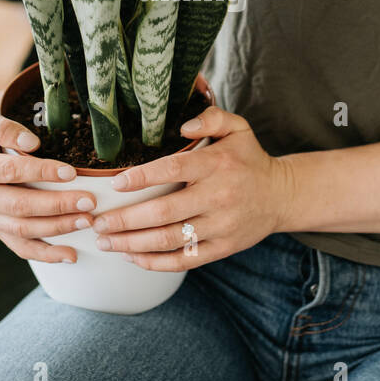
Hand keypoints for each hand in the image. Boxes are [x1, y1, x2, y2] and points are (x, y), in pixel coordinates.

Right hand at [0, 91, 96, 263]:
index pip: (8, 172)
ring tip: (87, 221)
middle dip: (57, 205)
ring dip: (57, 228)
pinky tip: (71, 255)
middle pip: (18, 206)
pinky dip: (45, 254)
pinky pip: (18, 246)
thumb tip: (32, 144)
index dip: (41, 173)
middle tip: (90, 201)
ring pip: (21, 230)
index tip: (71, 172)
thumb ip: (1, 126)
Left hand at [89, 105, 292, 271]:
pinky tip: (132, 256)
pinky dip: (155, 262)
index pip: (174, 170)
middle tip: (97, 221)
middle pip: (164, 212)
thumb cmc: (249, 159)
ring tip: (105, 241)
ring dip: (131, 244)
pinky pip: (184, 260)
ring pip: (169, 240)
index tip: (116, 183)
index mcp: (217, 165)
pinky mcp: (222, 248)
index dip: (142, 178)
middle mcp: (218, 197)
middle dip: (124, 219)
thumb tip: (181, 127)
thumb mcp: (237, 128)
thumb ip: (211, 117)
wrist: (282, 195)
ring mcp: (220, 226)